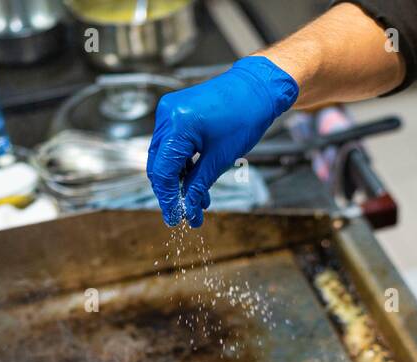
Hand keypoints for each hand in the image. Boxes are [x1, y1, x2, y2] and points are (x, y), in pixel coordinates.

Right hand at [146, 57, 297, 227]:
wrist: (256, 88)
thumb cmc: (244, 117)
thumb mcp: (220, 158)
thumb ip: (198, 185)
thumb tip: (187, 208)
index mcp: (177, 125)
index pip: (163, 171)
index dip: (168, 198)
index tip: (175, 218)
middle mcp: (167, 116)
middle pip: (159, 165)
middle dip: (171, 192)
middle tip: (182, 214)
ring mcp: (169, 113)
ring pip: (166, 157)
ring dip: (179, 181)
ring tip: (195, 203)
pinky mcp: (176, 114)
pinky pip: (173, 145)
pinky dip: (183, 165)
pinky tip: (195, 184)